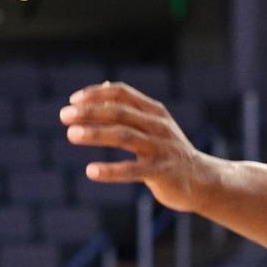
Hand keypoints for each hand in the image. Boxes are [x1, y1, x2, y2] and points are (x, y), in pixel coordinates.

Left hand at [60, 82, 213, 212]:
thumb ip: (129, 107)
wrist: (202, 180)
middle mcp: (158, 126)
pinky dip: (111, 170)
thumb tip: (101, 85)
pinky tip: (91, 171)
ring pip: (124, 136)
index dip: (96, 94)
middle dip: (90, 112)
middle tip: (64, 116)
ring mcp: (161, 148)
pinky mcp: (161, 172)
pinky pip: (133, 169)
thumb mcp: (153, 124)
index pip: (122, 94)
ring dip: (95, 134)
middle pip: (120, 112)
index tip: (73, 100)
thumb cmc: (169, 151)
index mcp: (154, 111)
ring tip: (71, 135)